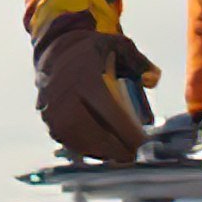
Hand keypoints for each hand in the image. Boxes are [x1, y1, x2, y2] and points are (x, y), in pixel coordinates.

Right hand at [29, 0, 160, 162]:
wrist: (55, 47)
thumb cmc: (93, 49)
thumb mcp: (119, 45)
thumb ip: (140, 62)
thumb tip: (154, 79)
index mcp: (86, 79)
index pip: (109, 114)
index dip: (127, 133)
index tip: (143, 143)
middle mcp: (66, 95)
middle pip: (94, 132)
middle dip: (115, 148)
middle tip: (133, 156)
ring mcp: (53, 108)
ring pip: (78, 140)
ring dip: (100, 152)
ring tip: (118, 156)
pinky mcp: (47, 117)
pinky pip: (65, 139)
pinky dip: (83, 148)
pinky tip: (100, 152)